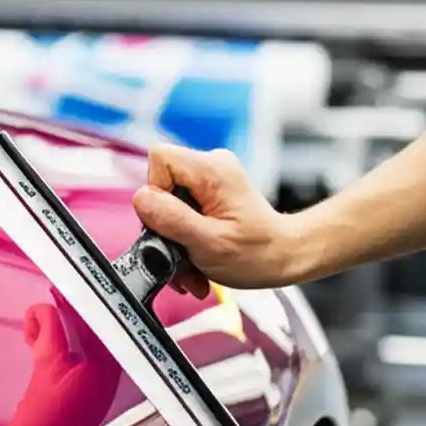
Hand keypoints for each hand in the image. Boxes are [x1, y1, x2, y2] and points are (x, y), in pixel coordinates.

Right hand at [132, 144, 297, 296]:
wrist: (284, 258)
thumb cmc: (258, 253)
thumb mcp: (209, 243)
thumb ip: (172, 219)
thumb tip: (141, 200)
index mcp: (212, 170)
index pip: (159, 159)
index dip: (155, 192)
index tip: (169, 224)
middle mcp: (211, 167)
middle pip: (160, 184)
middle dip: (164, 226)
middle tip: (178, 255)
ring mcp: (210, 181)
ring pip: (168, 203)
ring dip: (173, 240)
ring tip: (190, 267)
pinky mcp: (209, 195)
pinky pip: (181, 212)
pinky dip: (183, 239)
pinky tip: (194, 262)